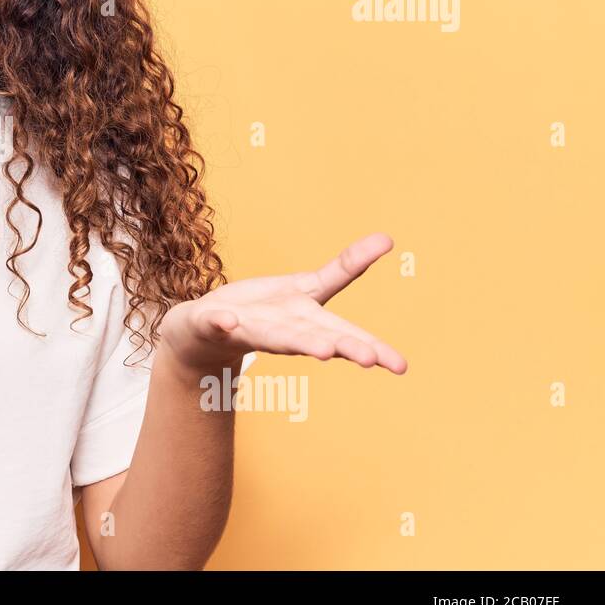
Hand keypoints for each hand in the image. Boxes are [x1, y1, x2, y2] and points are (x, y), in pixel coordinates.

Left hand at [160, 232, 407, 377]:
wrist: (205, 331)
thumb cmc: (263, 310)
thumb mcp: (308, 286)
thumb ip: (346, 268)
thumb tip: (388, 238)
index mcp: (307, 321)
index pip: (344, 334)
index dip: (371, 347)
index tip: (400, 366)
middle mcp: (282, 330)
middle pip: (315, 337)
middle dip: (342, 347)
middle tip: (371, 360)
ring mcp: (247, 329)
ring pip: (272, 337)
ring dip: (295, 342)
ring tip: (322, 350)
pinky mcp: (212, 324)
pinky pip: (215, 324)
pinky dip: (220, 323)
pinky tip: (225, 321)